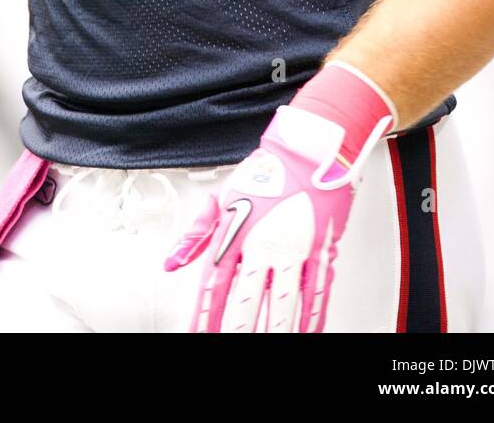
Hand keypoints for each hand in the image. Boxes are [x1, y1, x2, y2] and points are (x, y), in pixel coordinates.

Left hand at [164, 100, 383, 332]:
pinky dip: (312, 318)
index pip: (215, 285)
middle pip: (246, 300)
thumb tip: (172, 262)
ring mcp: (294, 250)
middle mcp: (264, 245)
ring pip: (283, 303)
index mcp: (237, 233)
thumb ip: (197, 235)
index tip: (199, 334)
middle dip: (236, 329)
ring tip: (267, 344)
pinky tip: (306, 332)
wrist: (309, 150)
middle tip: (230, 343)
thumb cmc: (267, 172)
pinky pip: (317, 293)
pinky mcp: (321, 251)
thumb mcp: (224, 198)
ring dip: (275, 330)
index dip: (205, 314)